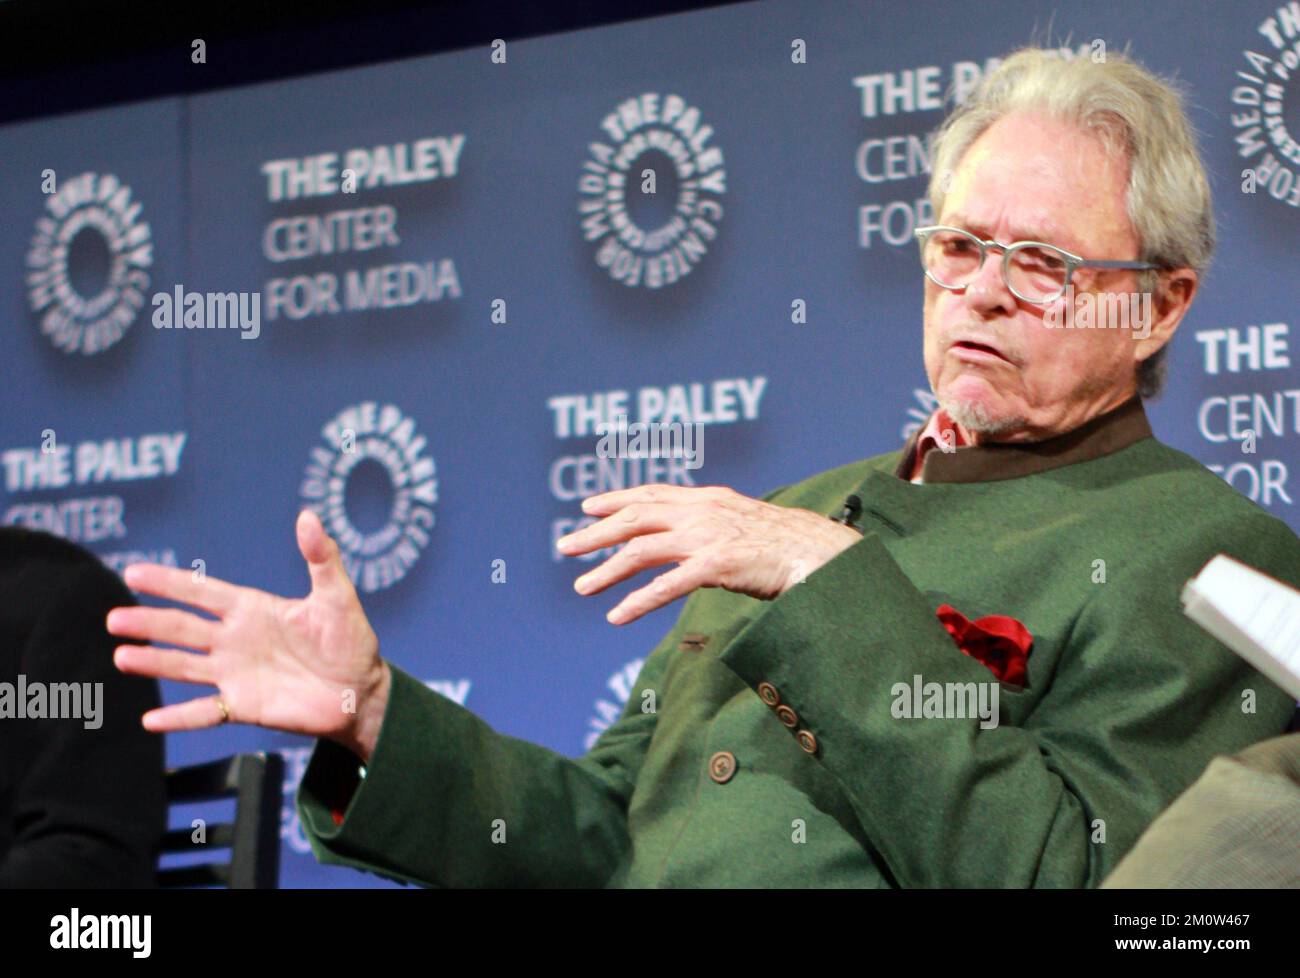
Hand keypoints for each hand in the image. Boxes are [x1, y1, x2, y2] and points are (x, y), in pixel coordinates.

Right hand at [107, 509, 389, 762]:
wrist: (362, 692)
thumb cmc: (351, 641)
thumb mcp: (337, 597)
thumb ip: (321, 559)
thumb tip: (309, 517)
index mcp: (252, 610)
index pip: (201, 592)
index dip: (168, 583)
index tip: (133, 573)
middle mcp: (235, 640)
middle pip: (182, 629)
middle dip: (148, 622)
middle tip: (114, 618)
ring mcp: (235, 674)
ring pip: (184, 667)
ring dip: (153, 662)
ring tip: (121, 657)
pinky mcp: (243, 706)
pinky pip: (204, 712)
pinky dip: (178, 717)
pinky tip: (150, 720)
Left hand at [556, 484, 861, 624]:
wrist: (821, 553)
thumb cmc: (785, 545)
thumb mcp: (741, 524)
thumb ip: (711, 526)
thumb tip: (686, 538)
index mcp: (707, 499)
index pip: (651, 493)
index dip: (616, 498)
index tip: (588, 506)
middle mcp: (701, 511)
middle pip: (635, 518)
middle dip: (596, 533)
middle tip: (565, 547)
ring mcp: (708, 537)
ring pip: (642, 550)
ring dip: (607, 571)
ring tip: (581, 589)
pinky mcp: (718, 565)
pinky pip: (667, 585)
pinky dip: (638, 601)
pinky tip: (618, 616)